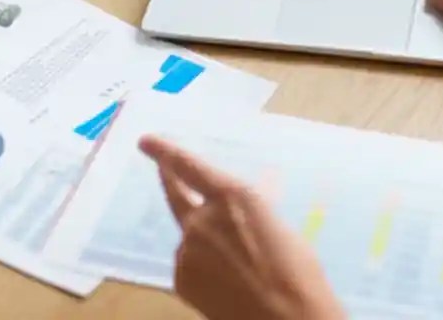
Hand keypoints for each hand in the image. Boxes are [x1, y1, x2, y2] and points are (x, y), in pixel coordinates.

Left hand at [139, 136, 344, 319]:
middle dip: (169, 182)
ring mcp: (187, 249)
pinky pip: (188, 264)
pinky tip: (227, 284)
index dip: (164, 151)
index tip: (145, 140)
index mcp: (233, 196)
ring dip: (204, 242)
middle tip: (161, 171)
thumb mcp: (278, 227)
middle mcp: (203, 218)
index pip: (188, 166)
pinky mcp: (180, 278)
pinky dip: (202, 269)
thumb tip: (250, 197)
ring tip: (237, 266)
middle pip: (177, 196)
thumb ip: (253, 208)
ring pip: (190, 238)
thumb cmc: (296, 272)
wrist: (285, 319)